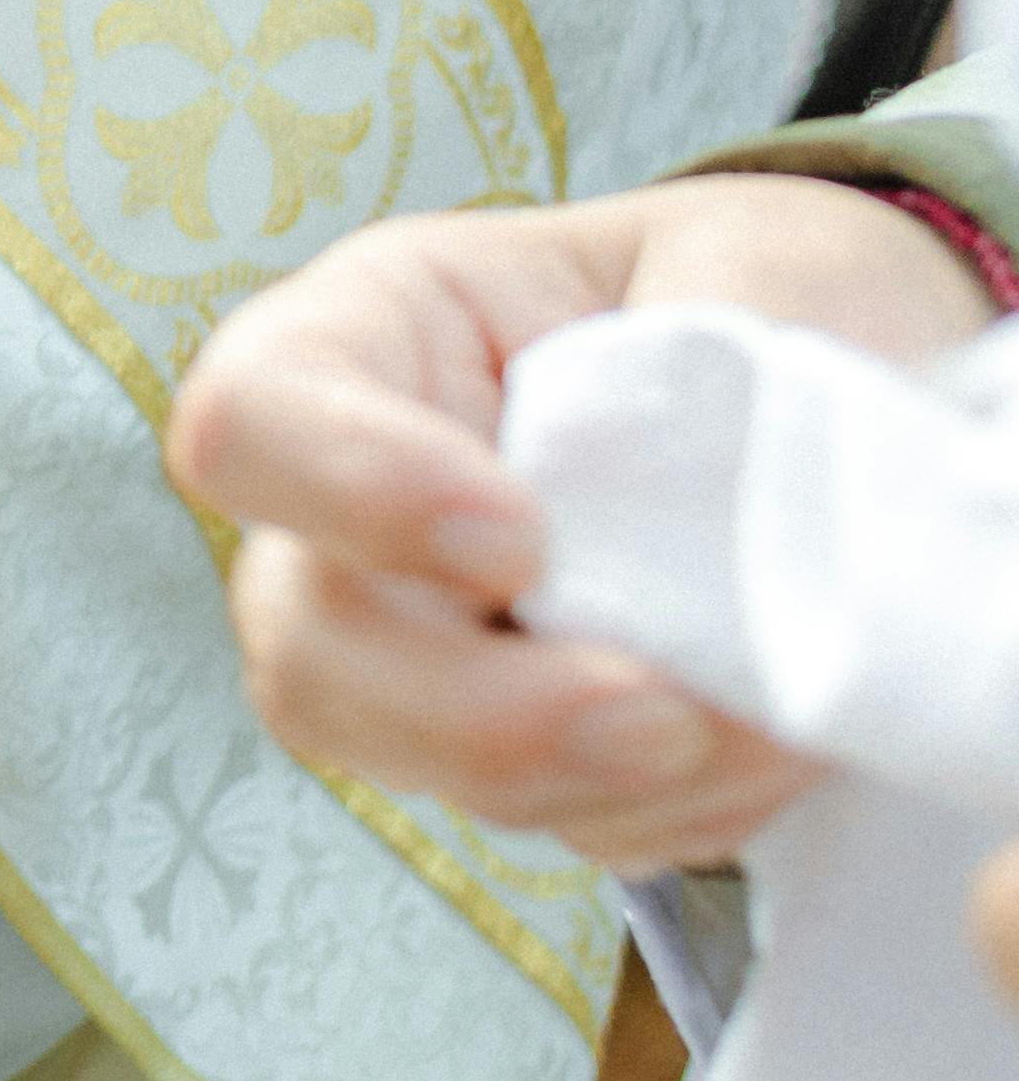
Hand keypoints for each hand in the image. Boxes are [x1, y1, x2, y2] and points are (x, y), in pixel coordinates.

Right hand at [165, 174, 998, 869]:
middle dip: (476, 714)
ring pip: (403, 758)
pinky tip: (768, 747)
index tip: (521, 543)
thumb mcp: (765, 262)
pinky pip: (554, 817)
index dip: (354, 494)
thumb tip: (733, 513)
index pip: (257, 419)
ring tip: (772, 733)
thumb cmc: (758, 288)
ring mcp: (415, 638)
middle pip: (304, 643)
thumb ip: (738, 357)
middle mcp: (350, 503)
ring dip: (594, 780)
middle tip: (660, 717)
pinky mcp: (513, 742)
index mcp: (375, 334)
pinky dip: (672, 808)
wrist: (824, 383)